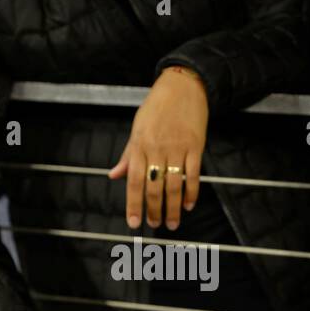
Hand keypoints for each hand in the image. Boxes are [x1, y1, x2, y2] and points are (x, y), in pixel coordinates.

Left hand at [108, 67, 206, 230]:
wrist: (182, 86)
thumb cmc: (157, 107)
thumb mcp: (137, 128)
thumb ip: (127, 154)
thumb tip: (114, 175)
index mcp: (139, 145)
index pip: (133, 181)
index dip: (133, 205)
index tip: (133, 223)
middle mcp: (156, 149)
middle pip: (154, 188)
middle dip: (154, 210)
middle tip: (156, 225)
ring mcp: (177, 148)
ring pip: (174, 185)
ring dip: (173, 208)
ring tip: (172, 222)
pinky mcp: (195, 146)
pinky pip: (193, 175)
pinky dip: (192, 192)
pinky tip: (189, 205)